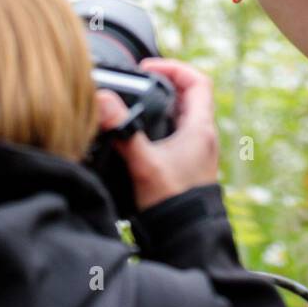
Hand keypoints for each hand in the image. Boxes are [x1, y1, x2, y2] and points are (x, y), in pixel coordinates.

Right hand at [94, 58, 220, 212]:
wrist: (186, 239)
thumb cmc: (173, 202)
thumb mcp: (145, 164)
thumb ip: (125, 132)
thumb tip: (104, 100)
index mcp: (201, 128)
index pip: (198, 81)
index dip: (174, 67)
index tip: (148, 68)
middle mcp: (202, 136)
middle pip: (187, 96)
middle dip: (162, 85)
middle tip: (136, 84)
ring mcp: (195, 151)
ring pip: (180, 116)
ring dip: (159, 107)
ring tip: (133, 104)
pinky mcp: (185, 165)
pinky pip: (175, 134)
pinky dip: (158, 127)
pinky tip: (137, 135)